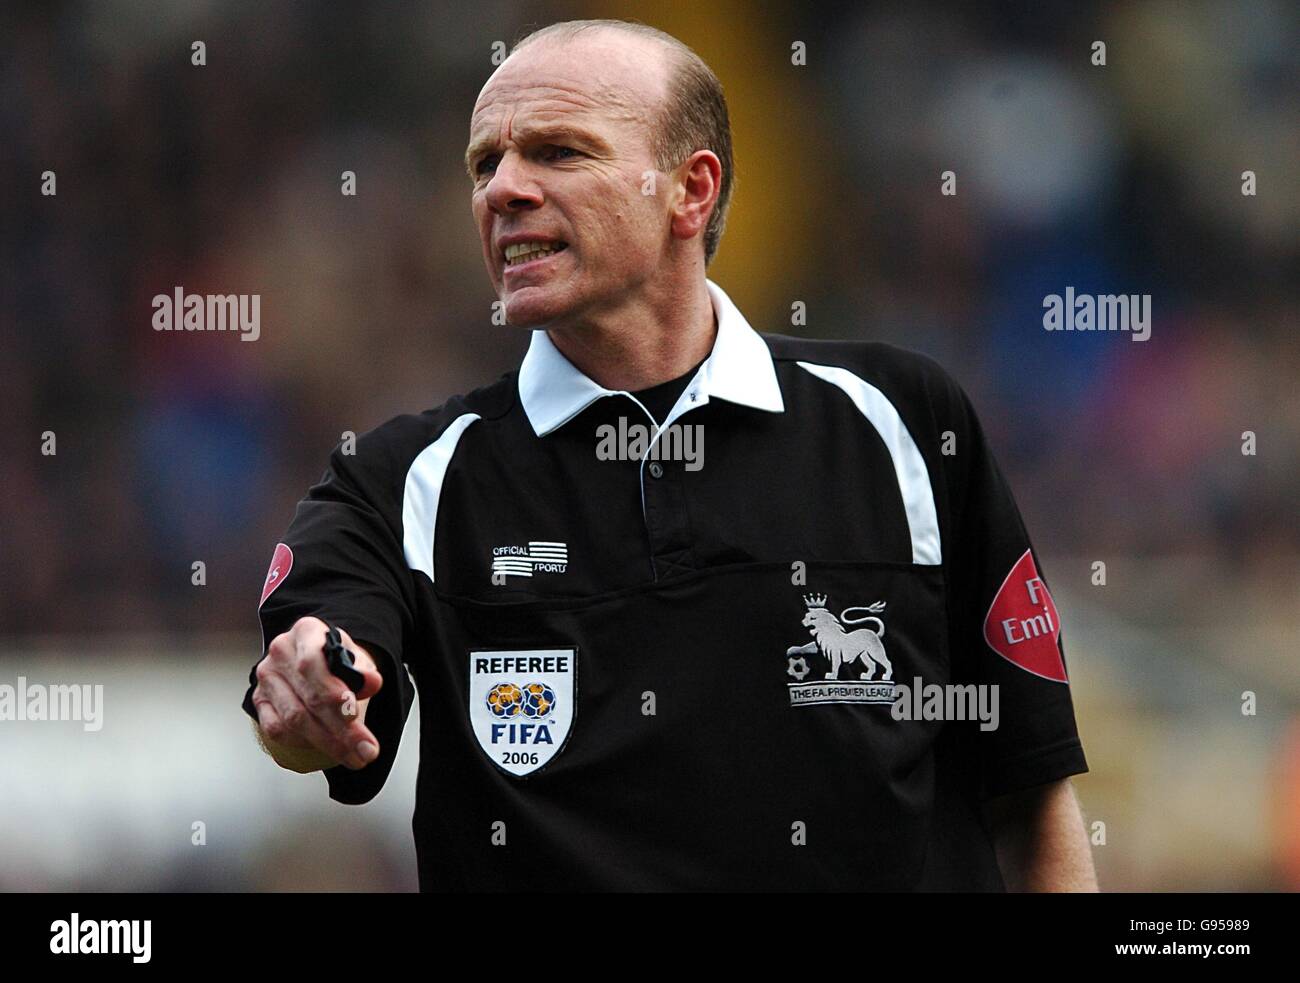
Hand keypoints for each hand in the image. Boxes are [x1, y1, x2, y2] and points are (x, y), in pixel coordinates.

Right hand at [251, 616, 384, 770]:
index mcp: (306, 632)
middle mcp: (281, 652)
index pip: (313, 662)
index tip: (352, 713)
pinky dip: (303, 742)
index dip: (333, 691)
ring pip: (294, 719)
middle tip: (365, 750)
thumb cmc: (336, 658)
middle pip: (308, 698)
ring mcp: (267, 678)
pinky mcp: (259, 701)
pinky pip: (277, 729)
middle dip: (341, 730)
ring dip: (327, 743)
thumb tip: (370, 682)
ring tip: (354, 756)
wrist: (317, 660)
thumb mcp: (356, 657)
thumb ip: (364, 670)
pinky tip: (326, 748)